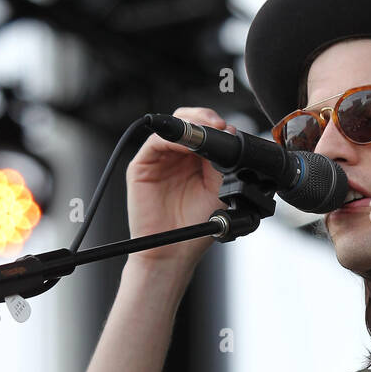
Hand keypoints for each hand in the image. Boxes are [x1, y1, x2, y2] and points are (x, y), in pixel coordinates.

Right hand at [125, 105, 233, 267]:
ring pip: (171, 127)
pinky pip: (155, 143)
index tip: (227, 130)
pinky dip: (171, 138)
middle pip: (186, 121)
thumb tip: (227, 133)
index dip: (214, 124)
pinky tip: (185, 142)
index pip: (203, 129)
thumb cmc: (197, 228)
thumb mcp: (219, 191)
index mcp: (197, 161)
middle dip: (202, 118)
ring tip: (204, 133)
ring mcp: (159, 160)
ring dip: (189, 125)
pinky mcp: (142, 166)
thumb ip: (222, 162)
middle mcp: (177, 157)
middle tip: (217, 126)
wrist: (175, 253)